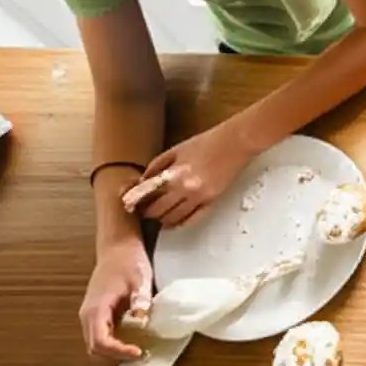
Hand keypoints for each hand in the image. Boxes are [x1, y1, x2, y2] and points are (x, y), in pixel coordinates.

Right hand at [79, 234, 152, 360]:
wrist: (118, 247)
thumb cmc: (129, 260)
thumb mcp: (140, 277)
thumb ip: (140, 297)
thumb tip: (141, 317)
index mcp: (96, 308)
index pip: (100, 341)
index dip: (118, 351)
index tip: (138, 352)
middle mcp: (88, 315)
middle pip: (95, 348)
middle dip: (116, 356)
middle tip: (141, 354)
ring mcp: (90, 315)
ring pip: (96, 344)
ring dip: (114, 351)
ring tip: (138, 350)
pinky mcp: (97, 314)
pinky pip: (101, 335)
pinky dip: (114, 343)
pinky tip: (132, 340)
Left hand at [124, 124, 254, 227]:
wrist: (235, 143)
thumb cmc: (207, 142)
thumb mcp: (176, 150)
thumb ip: (157, 166)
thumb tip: (143, 181)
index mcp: (174, 174)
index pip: (147, 195)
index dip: (135, 201)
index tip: (130, 204)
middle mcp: (185, 189)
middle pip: (158, 210)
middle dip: (147, 212)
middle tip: (143, 211)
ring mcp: (200, 197)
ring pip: (173, 219)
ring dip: (162, 220)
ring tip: (157, 216)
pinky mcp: (212, 201)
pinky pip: (192, 219)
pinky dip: (180, 223)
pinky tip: (173, 222)